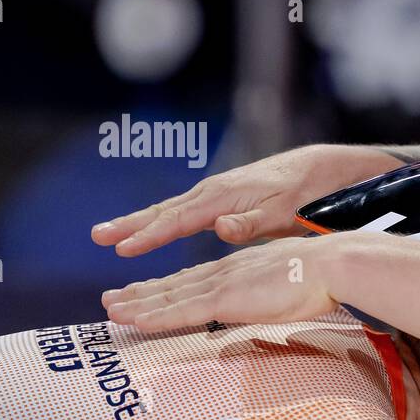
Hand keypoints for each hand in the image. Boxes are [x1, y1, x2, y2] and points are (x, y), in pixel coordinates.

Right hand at [90, 144, 403, 256]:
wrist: (321, 170)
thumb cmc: (305, 194)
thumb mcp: (284, 212)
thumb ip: (252, 223)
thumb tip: (219, 228)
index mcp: (225, 197)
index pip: (179, 220)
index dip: (150, 236)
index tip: (123, 249)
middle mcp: (215, 193)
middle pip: (165, 211)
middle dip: (131, 225)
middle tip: (98, 237)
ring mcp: (218, 194)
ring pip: (171, 210)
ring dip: (140, 222)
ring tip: (109, 235)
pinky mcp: (225, 199)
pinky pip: (185, 211)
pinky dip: (162, 219)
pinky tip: (151, 229)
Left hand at [101, 233, 351, 331]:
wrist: (332, 266)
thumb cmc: (322, 277)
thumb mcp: (290, 283)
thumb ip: (272, 290)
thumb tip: (272, 299)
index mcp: (239, 268)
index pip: (195, 279)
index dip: (167, 287)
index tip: (146, 293)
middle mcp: (224, 272)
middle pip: (175, 285)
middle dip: (142, 293)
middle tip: (113, 301)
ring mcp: (223, 284)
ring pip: (170, 296)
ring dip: (138, 304)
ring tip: (111, 310)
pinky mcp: (226, 297)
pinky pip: (182, 310)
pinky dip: (155, 315)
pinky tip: (133, 320)